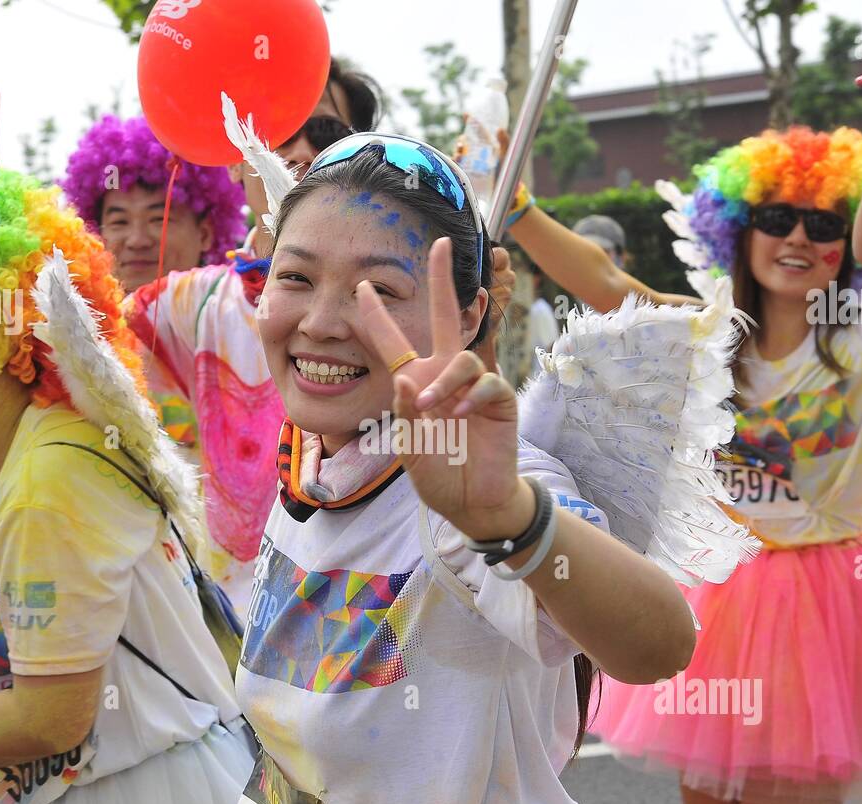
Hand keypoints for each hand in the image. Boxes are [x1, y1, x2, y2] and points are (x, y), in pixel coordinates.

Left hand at [353, 237, 530, 539]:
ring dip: (444, 382)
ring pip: (462, 357)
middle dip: (443, 280)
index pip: (393, 343)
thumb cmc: (438, 473)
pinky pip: (485, 383)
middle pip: (447, 317)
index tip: (363, 286)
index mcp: (416, 383)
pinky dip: (471, 395)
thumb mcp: (407, 445)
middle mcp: (445, 376)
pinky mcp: (498, 400)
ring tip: (430, 409)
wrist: (471, 501)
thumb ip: (402, 412)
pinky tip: (461, 413)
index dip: (378, 315)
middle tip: (442, 244)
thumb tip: (403, 375)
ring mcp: (473, 386)